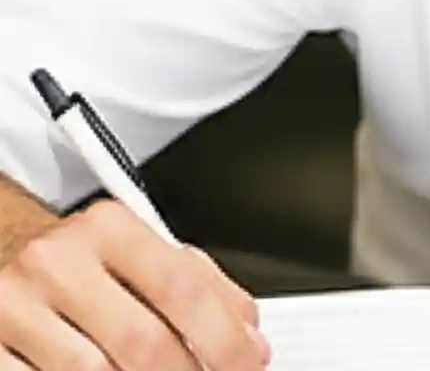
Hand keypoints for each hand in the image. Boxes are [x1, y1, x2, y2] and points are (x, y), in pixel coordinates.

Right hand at [0, 200, 269, 369]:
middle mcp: (56, 260)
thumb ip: (205, 287)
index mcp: (109, 228)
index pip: (182, 288)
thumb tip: (249, 338)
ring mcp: (13, 304)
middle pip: (142, 343)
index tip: (249, 364)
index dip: (225, 339)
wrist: (4, 249)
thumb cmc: (85, 261)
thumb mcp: (145, 252)